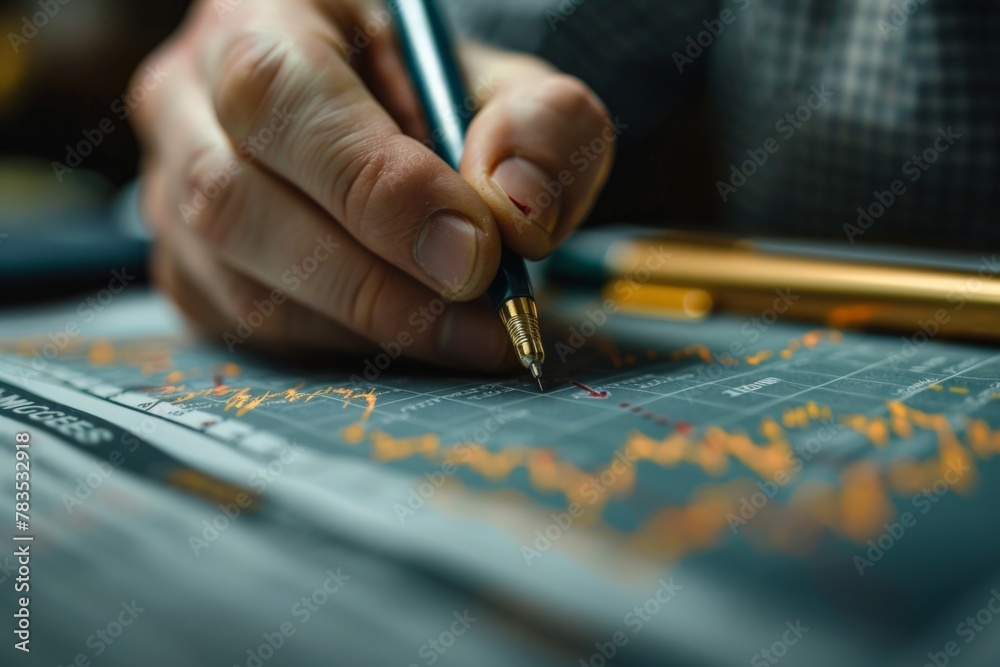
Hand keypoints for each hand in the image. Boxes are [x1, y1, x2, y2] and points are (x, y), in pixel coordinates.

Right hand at [131, 0, 613, 370]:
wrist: (383, 121)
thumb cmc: (438, 96)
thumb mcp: (511, 86)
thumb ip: (539, 126)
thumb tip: (515, 209)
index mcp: (262, 12)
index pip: (282, 96)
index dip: (376, 186)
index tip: (474, 251)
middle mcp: (189, 97)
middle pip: (234, 200)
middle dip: (371, 276)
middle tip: (478, 310)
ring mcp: (170, 187)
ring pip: (236, 281)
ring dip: (364, 324)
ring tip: (467, 332)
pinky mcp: (185, 264)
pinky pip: (243, 327)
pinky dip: (337, 343)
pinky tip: (406, 330)